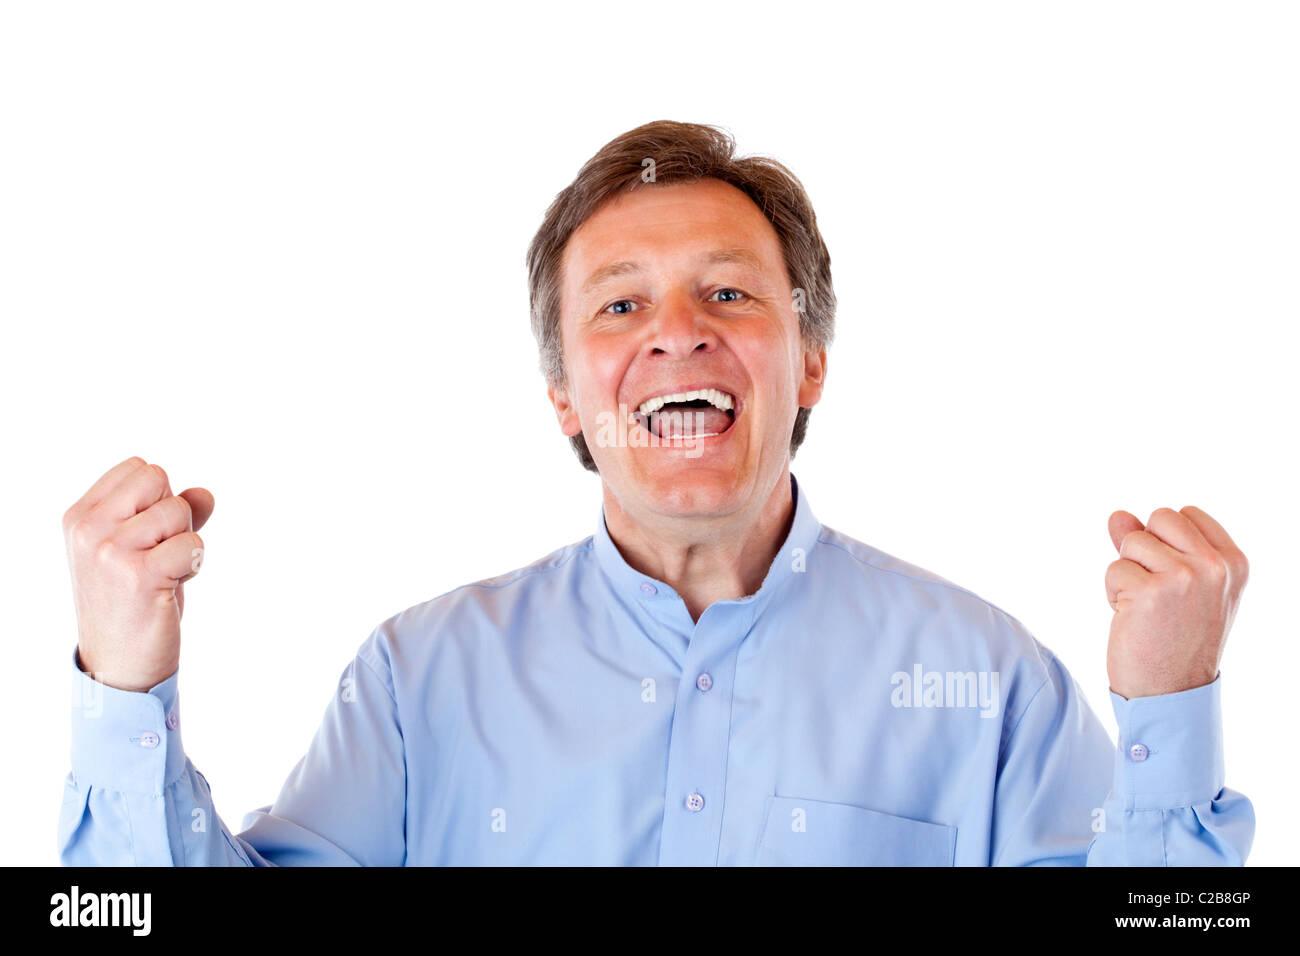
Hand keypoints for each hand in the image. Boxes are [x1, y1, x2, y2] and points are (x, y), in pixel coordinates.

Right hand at [63, 457, 214, 691]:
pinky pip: (192, 544)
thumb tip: (205, 494)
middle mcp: (88, 529)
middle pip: (159, 479)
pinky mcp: (139, 574)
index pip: (139, 468)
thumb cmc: (134, 604)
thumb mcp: (144, 550)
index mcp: (80, 517)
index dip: (158, 499)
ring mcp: (109, 551)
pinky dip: (193, 564)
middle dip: (173, 516)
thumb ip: (172, 515)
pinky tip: (169, 588)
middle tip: (156, 556)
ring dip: (183, 545)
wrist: (118, 666)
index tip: (145, 538)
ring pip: (179, 511)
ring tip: (160, 576)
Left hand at [1105, 505, 1247, 698]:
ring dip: (1128, 574)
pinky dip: (1114, 594)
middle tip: (1157, 593)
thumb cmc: (1175, 639)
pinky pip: (1114, 570)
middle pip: (1159, 518)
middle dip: (1145, 550)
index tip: (1175, 581)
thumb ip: (1153, 545)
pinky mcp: (1151, 591)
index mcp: (1233, 563)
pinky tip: (1134, 620)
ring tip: (1146, 609)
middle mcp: (1215, 566)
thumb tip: (1117, 515)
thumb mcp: (1180, 587)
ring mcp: (1185, 577)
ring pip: (1132, 542)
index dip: (1166, 542)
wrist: (1172, 692)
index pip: (1186, 514)